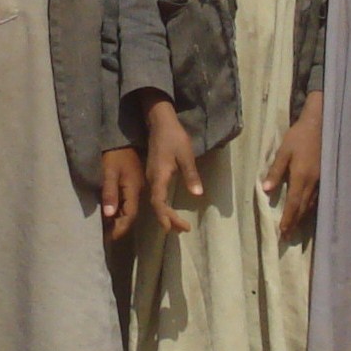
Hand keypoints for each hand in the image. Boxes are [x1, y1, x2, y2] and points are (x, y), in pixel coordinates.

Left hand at [100, 146, 144, 241]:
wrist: (120, 138)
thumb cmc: (114, 154)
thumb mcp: (109, 172)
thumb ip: (109, 193)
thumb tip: (109, 215)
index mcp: (134, 189)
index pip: (129, 215)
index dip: (120, 228)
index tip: (110, 239)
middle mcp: (138, 190)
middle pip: (131, 214)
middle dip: (121, 227)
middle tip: (108, 238)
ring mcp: (136, 186)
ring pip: (130, 208)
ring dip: (120, 219)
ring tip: (108, 229)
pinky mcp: (132, 182)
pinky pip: (128, 201)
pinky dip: (120, 210)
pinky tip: (112, 214)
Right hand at [141, 97, 203, 234]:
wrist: (160, 122)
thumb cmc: (174, 137)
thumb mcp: (186, 156)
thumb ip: (191, 175)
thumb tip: (198, 195)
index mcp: (158, 177)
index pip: (159, 202)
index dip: (166, 216)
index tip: (174, 227)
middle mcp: (152, 179)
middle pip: (157, 205)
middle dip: (169, 219)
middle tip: (184, 229)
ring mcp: (152, 176)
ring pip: (156, 200)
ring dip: (166, 213)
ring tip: (178, 224)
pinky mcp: (154, 173)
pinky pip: (156, 194)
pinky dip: (163, 205)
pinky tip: (170, 208)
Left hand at [261, 91, 323, 238]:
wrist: (321, 124)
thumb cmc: (299, 136)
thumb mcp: (284, 151)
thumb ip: (275, 171)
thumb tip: (266, 190)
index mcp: (301, 176)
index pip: (294, 203)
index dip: (288, 219)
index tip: (282, 232)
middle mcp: (313, 182)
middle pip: (303, 208)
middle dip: (295, 223)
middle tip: (287, 237)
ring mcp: (322, 180)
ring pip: (312, 204)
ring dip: (303, 217)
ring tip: (295, 228)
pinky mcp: (326, 176)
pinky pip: (318, 197)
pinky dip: (311, 207)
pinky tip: (307, 210)